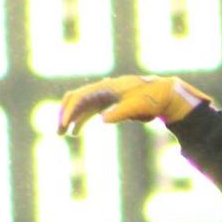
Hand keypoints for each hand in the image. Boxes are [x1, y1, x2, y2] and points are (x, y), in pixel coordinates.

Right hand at [57, 74, 210, 135]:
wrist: (163, 94)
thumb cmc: (151, 99)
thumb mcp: (137, 107)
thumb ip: (120, 112)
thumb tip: (102, 119)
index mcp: (106, 87)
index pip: (80, 97)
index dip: (70, 112)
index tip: (65, 126)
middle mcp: (101, 90)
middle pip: (75, 99)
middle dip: (65, 114)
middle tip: (59, 132)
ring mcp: (104, 96)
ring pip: (81, 106)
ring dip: (71, 119)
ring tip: (64, 134)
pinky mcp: (109, 103)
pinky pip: (89, 111)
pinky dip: (81, 120)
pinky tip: (76, 131)